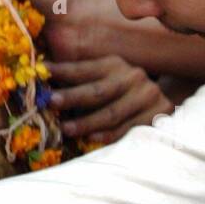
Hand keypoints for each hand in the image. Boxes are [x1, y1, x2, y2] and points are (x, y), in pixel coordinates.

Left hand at [49, 57, 173, 144]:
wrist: (161, 99)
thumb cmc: (121, 90)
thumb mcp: (105, 77)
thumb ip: (80, 78)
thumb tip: (44, 79)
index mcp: (115, 64)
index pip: (85, 69)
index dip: (64, 70)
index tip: (43, 72)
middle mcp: (133, 76)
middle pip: (98, 91)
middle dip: (72, 97)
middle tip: (50, 102)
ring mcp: (147, 96)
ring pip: (112, 113)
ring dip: (87, 122)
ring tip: (66, 129)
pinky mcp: (158, 115)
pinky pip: (128, 129)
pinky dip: (108, 136)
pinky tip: (91, 139)